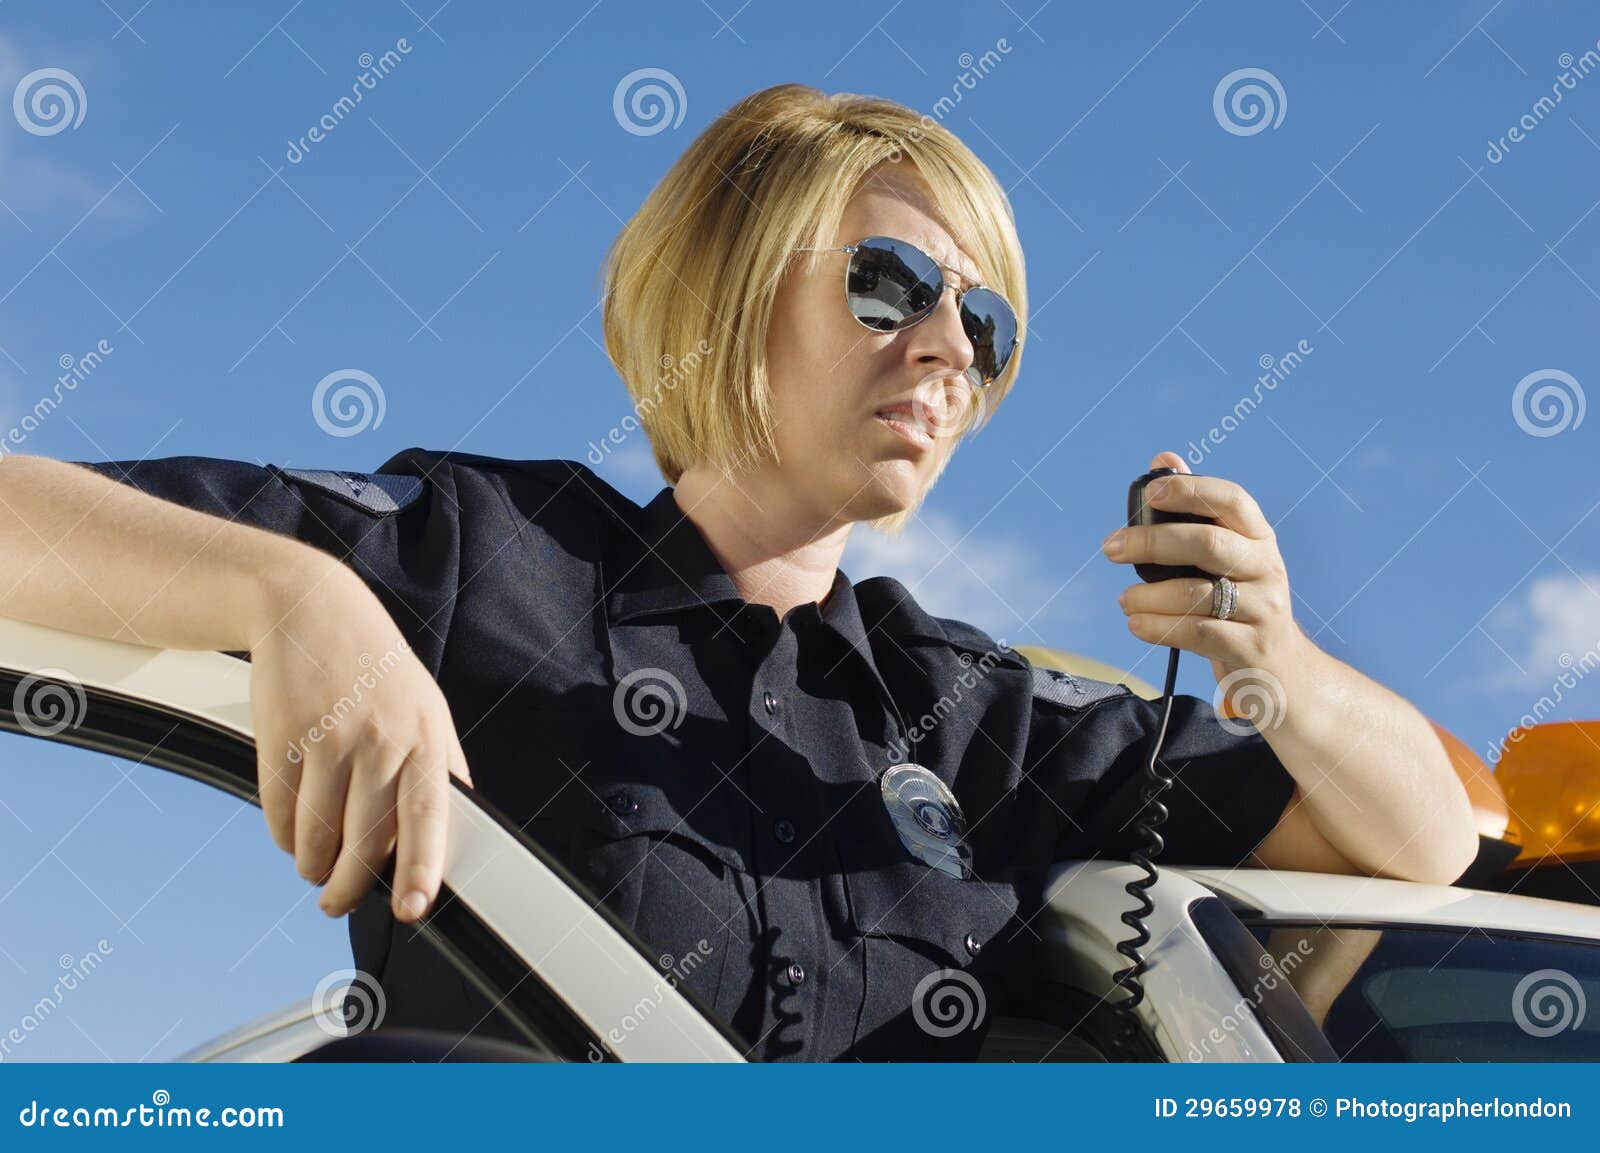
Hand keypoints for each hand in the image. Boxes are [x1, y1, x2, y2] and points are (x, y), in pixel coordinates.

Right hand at [247, 556, 472, 921]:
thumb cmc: (375, 668)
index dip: (421, 867)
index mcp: (425, 737)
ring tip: (315, 865)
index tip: (413, 908)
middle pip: (364, 842)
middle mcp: (382, 738)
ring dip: (313, 865)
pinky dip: (285, 837)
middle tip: (338, 902)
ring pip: (316, 838)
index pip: (428, 814)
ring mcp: (330, 737)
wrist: (311, 608)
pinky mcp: (282, 737)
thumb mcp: (425, 707)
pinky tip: (293, 831)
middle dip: (348, 888)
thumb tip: (460, 826)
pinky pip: (279, 815)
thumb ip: (440, 765)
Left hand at [1102, 451, 1304, 683]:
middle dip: (1152, 542)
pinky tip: (1137, 624)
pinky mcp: (1251, 648)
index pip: (1232, 500)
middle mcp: (1267, 567)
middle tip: (1111, 548)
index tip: (1151, 492)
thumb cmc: (1240, 605)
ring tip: (1125, 601)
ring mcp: (1264, 609)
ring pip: (1197, 593)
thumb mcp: (1226, 559)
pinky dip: (1158, 627)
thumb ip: (1194, 514)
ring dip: (1148, 595)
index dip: (1192, 490)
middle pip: (1208, 543)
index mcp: (1258, 537)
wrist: (1284, 673)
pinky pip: (1198, 633)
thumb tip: (1163, 459)